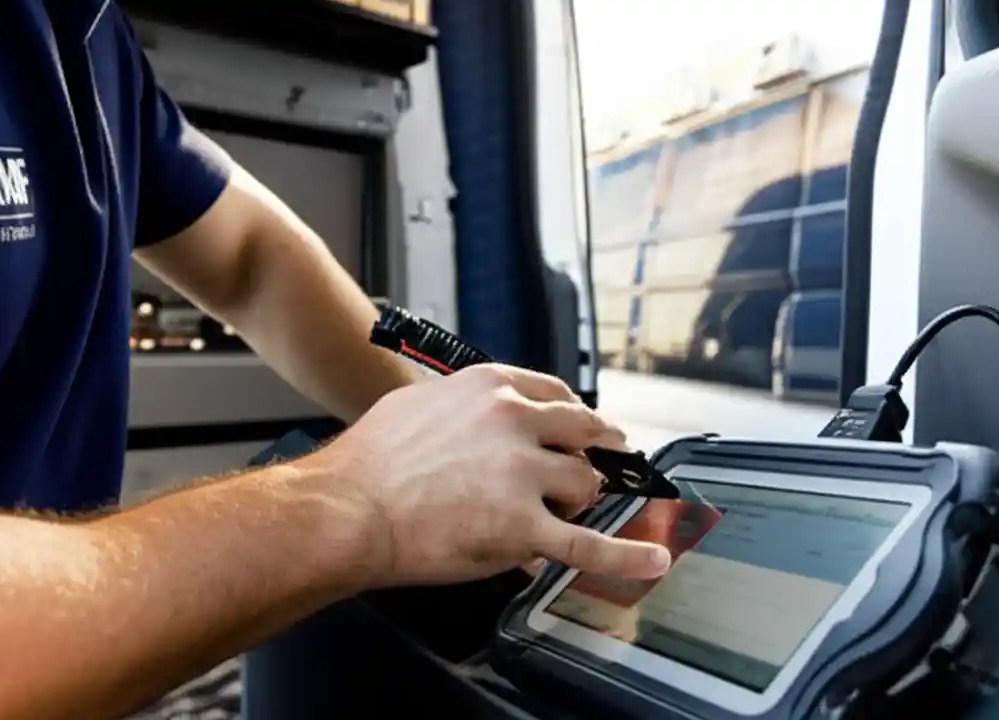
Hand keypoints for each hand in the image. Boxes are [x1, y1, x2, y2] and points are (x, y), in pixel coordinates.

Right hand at [310, 364, 671, 588]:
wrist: (346, 508)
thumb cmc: (369, 462)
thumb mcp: (421, 405)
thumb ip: (466, 410)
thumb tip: (481, 425)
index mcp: (493, 388)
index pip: (559, 396)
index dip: (577, 420)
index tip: (586, 431)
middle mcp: (515, 421)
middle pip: (583, 435)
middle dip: (593, 456)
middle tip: (599, 470)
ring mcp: (522, 473)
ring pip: (582, 486)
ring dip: (574, 503)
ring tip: (550, 517)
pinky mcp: (523, 526)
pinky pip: (587, 544)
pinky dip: (625, 555)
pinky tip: (652, 556)